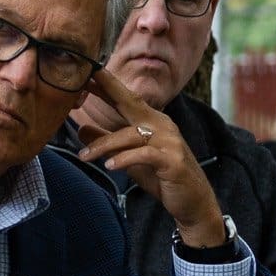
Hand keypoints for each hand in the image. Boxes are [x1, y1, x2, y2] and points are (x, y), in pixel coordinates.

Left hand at [75, 67, 228, 247]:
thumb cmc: (162, 178)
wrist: (194, 203)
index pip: (127, 99)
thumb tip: (81, 129)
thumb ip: (109, 143)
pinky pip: (143, 155)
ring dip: (103, 145)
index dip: (107, 86)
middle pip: (131, 103)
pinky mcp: (172, 161)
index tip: (86, 72)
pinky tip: (109, 166)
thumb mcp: (129, 159)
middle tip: (85, 80)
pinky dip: (124, 159)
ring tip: (84, 156)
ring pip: (130, 135)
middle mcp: (162, 126)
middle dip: (108, 89)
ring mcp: (169, 142)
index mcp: (153, 121)